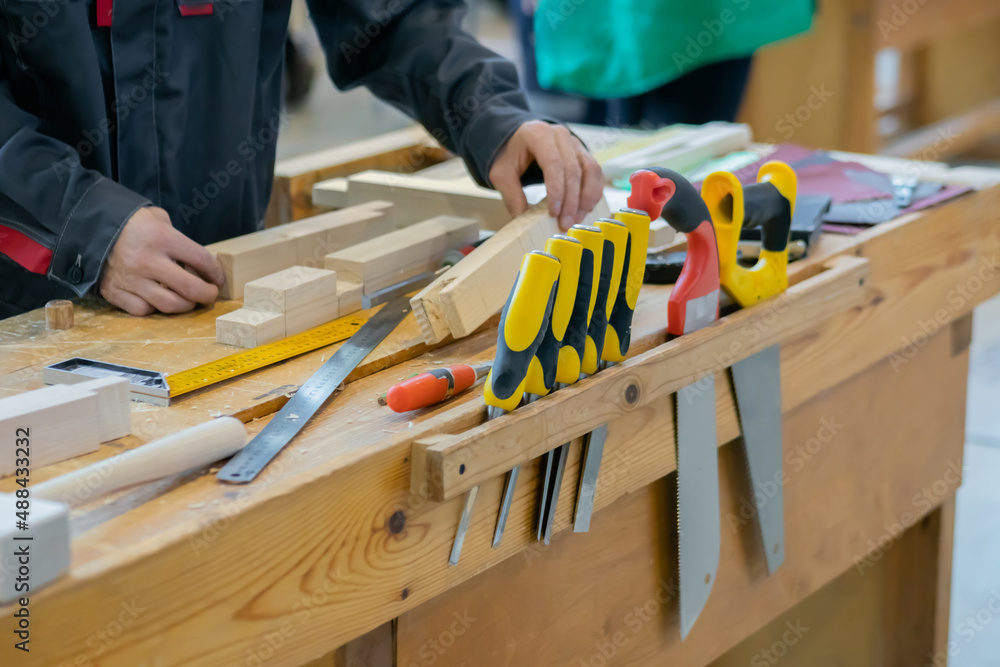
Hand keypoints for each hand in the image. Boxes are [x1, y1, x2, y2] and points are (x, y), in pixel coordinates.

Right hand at [100, 206, 225, 315]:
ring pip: (170, 305)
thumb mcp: (156, 218)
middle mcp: (147, 260)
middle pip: (190, 288)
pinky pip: (143, 310)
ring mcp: (131, 279)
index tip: (218, 278)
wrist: (86, 226)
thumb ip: (177, 237)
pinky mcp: (114, 292)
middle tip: (210, 294)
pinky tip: (157, 299)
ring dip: (185, 305)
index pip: (202, 260)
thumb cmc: (128, 222)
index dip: (216, 273)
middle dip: (207, 295)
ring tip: (188, 300)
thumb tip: (197, 260)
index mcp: (161, 238)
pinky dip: (154, 308)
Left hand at [489, 120, 603, 230]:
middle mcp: (560, 135)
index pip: (553, 163)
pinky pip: (595, 172)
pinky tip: (586, 208)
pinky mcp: (583, 152)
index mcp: (538, 134)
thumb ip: (511, 195)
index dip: (557, 191)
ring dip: (587, 197)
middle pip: (573, 169)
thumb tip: (523, 220)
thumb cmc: (510, 155)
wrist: (518, 140)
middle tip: (566, 223)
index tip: (554, 213)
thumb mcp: (501, 173)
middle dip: (571, 200)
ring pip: (590, 169)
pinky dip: (594, 191)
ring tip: (578, 218)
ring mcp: (574, 143)